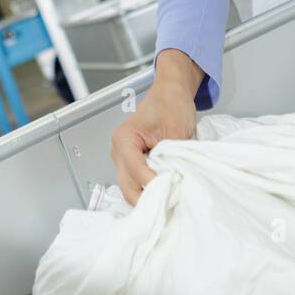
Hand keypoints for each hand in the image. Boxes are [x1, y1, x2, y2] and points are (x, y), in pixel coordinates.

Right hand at [110, 55, 200, 205]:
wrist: (171, 92)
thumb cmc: (171, 103)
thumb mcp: (176, 130)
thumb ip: (172, 157)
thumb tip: (174, 182)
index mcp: (124, 138)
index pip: (135, 170)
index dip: (152, 183)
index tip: (170, 190)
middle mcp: (118, 150)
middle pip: (127, 186)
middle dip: (147, 197)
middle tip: (170, 202)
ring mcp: (123, 158)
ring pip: (131, 188)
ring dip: (148, 195)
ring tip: (169, 197)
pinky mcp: (133, 163)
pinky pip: (137, 183)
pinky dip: (149, 190)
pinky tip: (165, 191)